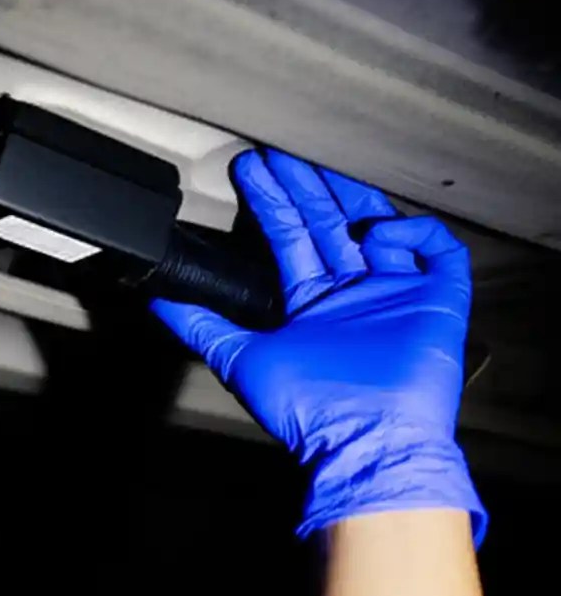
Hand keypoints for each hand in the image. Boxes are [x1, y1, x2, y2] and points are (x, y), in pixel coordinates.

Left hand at [153, 150, 484, 543]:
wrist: (366, 440)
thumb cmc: (310, 411)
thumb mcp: (241, 359)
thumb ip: (200, 326)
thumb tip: (156, 300)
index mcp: (312, 305)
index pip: (290, 239)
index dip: (271, 204)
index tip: (250, 171)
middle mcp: (353, 294)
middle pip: (329, 225)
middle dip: (304, 188)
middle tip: (278, 155)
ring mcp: (395, 294)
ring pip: (379, 226)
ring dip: (350, 196)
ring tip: (319, 168)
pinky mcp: (436, 301)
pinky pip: (438, 251)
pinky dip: (412, 233)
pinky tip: (379, 233)